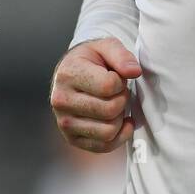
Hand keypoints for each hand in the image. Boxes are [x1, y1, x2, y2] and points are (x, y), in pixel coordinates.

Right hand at [49, 37, 140, 151]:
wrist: (72, 74)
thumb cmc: (93, 60)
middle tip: (118, 91)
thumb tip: (134, 72)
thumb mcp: (106, 47)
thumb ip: (122, 56)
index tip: (116, 76)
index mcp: (68, 74)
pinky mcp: (72, 138)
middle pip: (109, 110)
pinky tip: (120, 121)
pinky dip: (119, 136)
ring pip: (108, 131)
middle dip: (122, 99)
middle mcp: (61, 100)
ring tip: (114, 104)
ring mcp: (64, 122)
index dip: (120, 82)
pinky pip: (104, 146)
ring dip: (119, 117)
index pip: (108, 86)